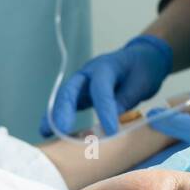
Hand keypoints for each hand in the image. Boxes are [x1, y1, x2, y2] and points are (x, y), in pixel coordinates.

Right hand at [41, 35, 172, 137]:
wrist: (142, 58)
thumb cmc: (143, 69)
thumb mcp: (141, 83)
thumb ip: (124, 100)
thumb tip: (110, 122)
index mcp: (106, 66)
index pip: (101, 89)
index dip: (104, 110)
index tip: (109, 132)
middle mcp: (89, 72)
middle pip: (71, 89)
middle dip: (64, 109)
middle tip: (62, 128)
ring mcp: (82, 82)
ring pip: (64, 97)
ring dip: (54, 114)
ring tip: (46, 132)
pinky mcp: (80, 93)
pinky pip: (66, 104)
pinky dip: (58, 117)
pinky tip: (49, 131)